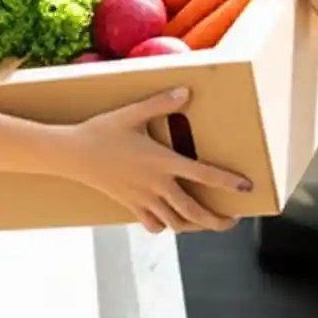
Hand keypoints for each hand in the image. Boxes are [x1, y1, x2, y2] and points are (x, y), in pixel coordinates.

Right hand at [63, 87, 249, 233]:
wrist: (71, 154)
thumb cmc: (101, 131)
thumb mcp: (131, 113)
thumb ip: (160, 102)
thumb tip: (186, 91)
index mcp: (162, 161)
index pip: (203, 174)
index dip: (227, 181)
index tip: (246, 187)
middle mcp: (156, 184)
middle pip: (193, 211)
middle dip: (216, 220)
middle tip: (232, 220)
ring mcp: (142, 198)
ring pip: (175, 222)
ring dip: (195, 226)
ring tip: (208, 223)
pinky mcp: (129, 205)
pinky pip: (152, 224)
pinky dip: (164, 225)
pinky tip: (169, 221)